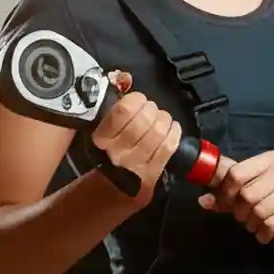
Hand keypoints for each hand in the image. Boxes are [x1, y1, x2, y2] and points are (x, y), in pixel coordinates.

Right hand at [91, 91, 182, 206]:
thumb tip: (125, 76)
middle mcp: (116, 152)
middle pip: (145, 119)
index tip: (137, 101)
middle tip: (150, 112)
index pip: (124, 109)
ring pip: (159, 132)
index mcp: (100, 138)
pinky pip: (168, 147)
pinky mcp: (151, 177)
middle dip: (152, 110)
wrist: (103, 197)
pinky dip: (174, 133)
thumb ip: (111, 105)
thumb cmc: (103, 159)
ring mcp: (135, 166)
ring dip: (164, 120)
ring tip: (161, 121)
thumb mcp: (99, 132)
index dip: (136, 99)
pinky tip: (172, 129)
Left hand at [198, 150, 273, 243]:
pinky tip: (267, 232)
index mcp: (270, 158)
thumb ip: (227, 195)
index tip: (224, 203)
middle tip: (242, 216)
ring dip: (251, 223)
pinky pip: (270, 222)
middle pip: (245, 192)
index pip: (235, 172)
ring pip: (257, 207)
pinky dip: (263, 232)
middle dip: (239, 210)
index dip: (224, 192)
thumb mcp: (248, 196)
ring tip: (256, 224)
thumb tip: (203, 200)